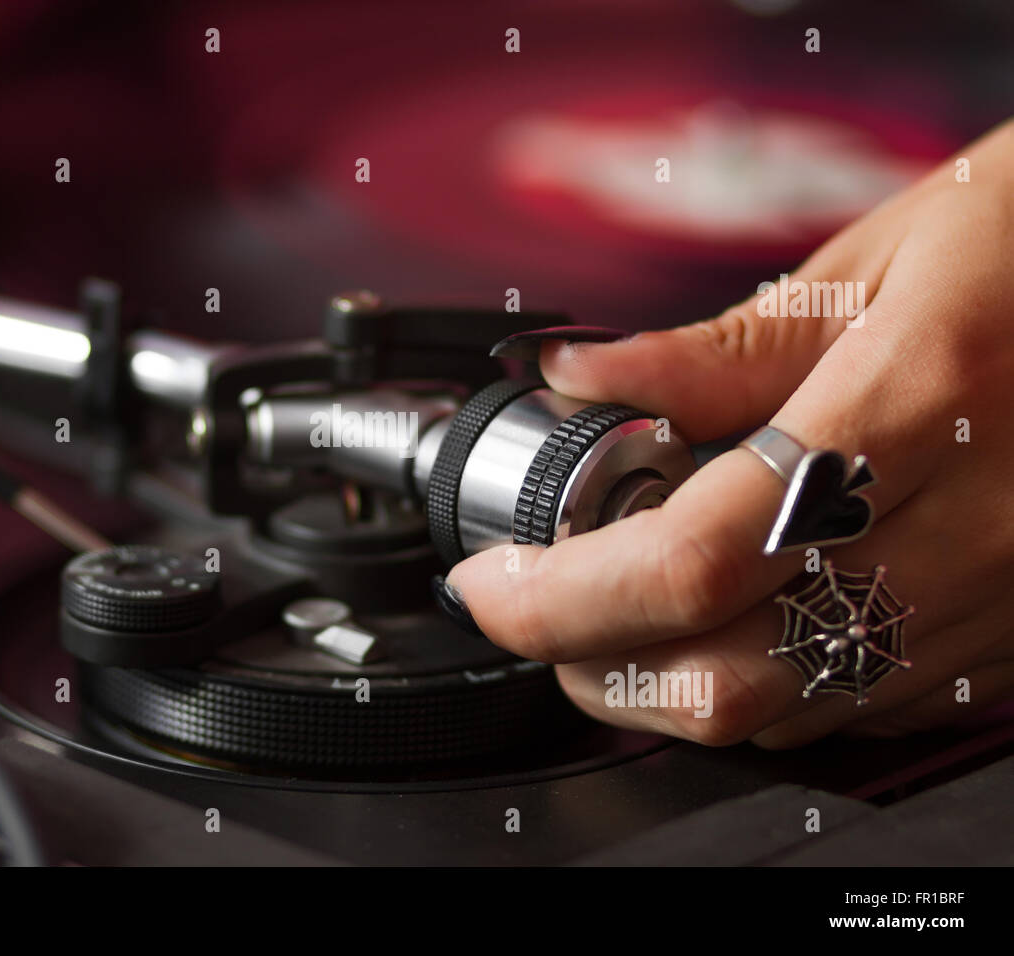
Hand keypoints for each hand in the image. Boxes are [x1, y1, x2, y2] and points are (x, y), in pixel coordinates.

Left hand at [447, 119, 1013, 747]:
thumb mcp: (874, 262)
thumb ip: (720, 352)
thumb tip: (580, 381)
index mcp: (918, 403)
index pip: (695, 558)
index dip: (560, 595)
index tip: (492, 582)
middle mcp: (978, 528)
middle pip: (730, 675)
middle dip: (593, 661)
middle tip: (542, 605)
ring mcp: (1006, 599)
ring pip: (789, 712)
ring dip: (668, 680)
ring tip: (626, 602)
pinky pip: (858, 707)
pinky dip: (765, 676)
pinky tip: (740, 610)